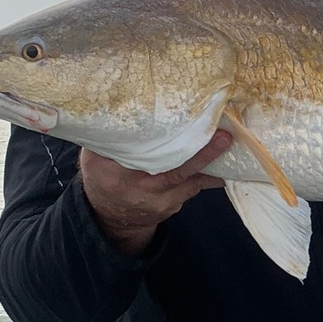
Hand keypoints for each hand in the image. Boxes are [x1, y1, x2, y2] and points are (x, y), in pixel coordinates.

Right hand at [80, 132, 231, 254]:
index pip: (135, 153)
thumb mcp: (95, 158)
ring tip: (227, 143)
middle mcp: (139, 189)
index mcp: (113, 174)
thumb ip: (109, 138)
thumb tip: (125, 105)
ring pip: (188, 179)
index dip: (158, 138)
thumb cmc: (104, 177)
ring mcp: (158, 200)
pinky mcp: (173, 205)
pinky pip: (194, 188)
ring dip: (210, 162)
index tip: (178, 120)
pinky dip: (210, 175)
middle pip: (173, 169)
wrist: (114, 216)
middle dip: (200, 153)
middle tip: (221, 136)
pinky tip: (225, 163)